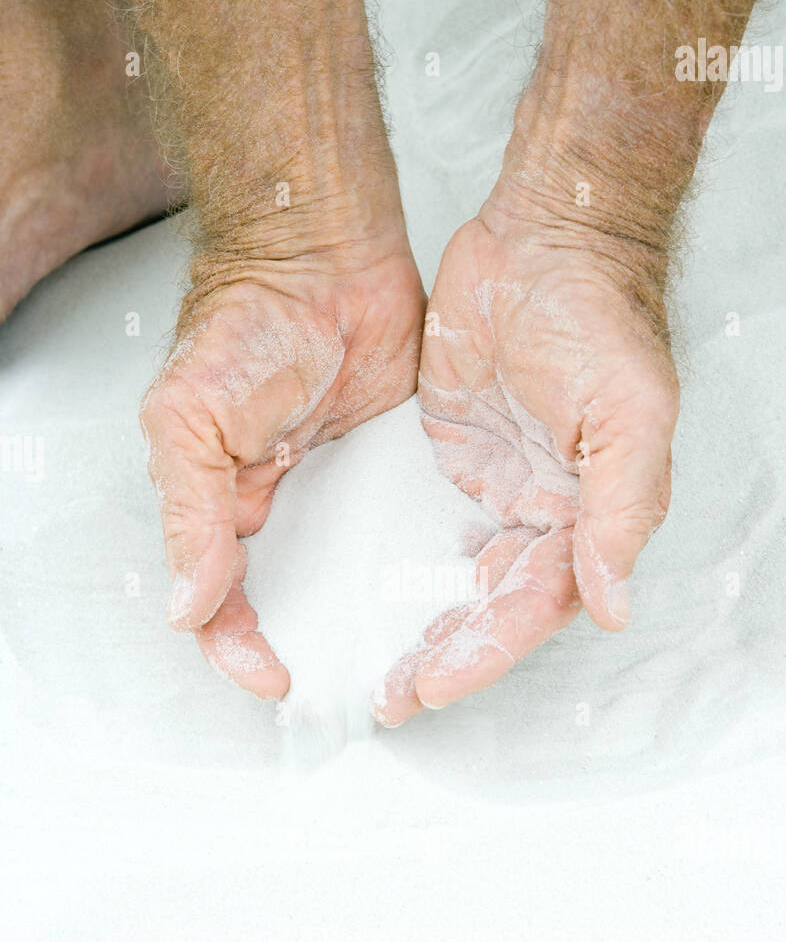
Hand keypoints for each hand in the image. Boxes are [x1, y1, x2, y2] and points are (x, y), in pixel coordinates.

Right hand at [141, 240, 424, 697]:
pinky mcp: (399, 473)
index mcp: (227, 509)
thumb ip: (192, 514)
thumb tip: (187, 605)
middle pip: (299, 606)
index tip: (276, 677)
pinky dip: (417, 571)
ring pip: (358, 583)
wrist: (323, 252)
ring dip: (373, 624)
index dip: (242, 649)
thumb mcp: (191, 420)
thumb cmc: (245, 322)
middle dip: (318, 652)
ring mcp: (345, 498)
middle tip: (353, 689)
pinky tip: (441, 600)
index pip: (225, 605)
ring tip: (404, 664)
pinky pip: (408, 535)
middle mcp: (287, 513)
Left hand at [374, 201, 677, 725]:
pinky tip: (375, 606)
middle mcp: (548, 513)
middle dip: (449, 656)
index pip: (538, 603)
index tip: (435, 683)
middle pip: (495, 609)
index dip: (488, 649)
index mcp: (592, 514)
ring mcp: (501, 488)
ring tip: (381, 677)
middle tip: (394, 699)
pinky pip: (430, 532)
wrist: (543, 234)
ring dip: (426, 630)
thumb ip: (621, 511)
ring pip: (461, 582)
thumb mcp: (630, 411)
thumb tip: (613, 605)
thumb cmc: (600, 313)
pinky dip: (407, 575)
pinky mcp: (458, 458)